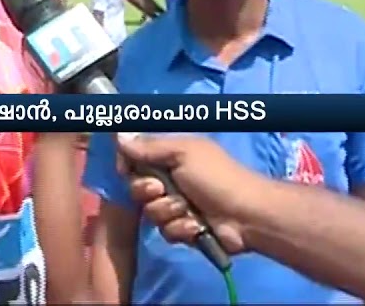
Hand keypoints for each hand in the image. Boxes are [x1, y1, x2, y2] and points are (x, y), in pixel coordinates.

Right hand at [117, 135, 267, 252]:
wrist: (246, 215)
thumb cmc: (216, 177)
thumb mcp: (183, 153)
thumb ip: (149, 147)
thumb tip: (118, 134)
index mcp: (169, 156)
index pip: (134, 159)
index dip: (127, 165)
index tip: (126, 168)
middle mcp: (169, 180)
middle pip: (137, 188)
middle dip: (147, 191)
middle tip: (161, 190)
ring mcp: (176, 206)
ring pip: (150, 212)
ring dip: (168, 211)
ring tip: (188, 209)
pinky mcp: (182, 229)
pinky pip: (166, 231)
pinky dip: (181, 229)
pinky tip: (196, 226)